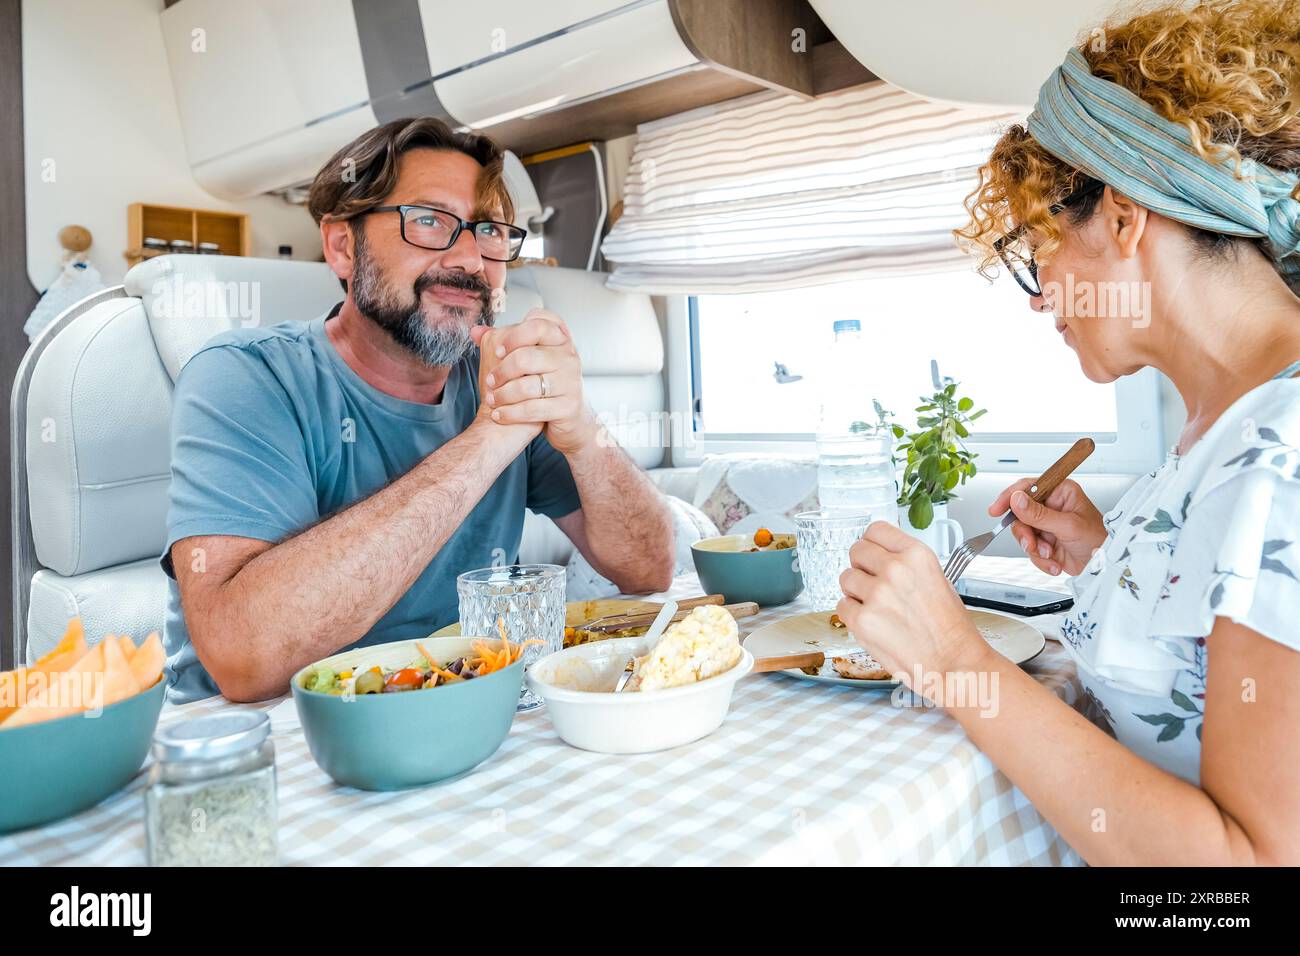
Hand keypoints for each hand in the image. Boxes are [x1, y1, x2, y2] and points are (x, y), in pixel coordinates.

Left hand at [470, 309, 596, 454]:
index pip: (538, 324)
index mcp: (560, 339)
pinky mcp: (568, 406)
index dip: (514, 336)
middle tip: (491, 381)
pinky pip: (533, 409)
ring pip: (527, 386)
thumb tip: (475, 331)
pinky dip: (511, 413)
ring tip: (492, 400)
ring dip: (503, 395)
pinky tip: (499, 414)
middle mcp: (569, 357)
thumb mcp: (529, 357)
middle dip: (502, 371)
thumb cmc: (543, 381)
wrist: (567, 415)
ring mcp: (571, 382)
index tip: (499, 351)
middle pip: (526, 356)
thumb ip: (504, 341)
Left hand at [836, 521, 990, 692]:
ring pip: (845, 577)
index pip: (876, 530)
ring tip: (876, 607)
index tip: (872, 552)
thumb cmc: (951, 628)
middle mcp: (895, 569)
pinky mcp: (862, 620)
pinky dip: (852, 614)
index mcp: (916, 555)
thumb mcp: (938, 579)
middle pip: (856, 550)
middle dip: (862, 565)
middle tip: (872, 582)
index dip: (872, 543)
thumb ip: (907, 564)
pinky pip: (841, 606)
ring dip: (855, 591)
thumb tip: (882, 556)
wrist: (954, 664)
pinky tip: (871, 622)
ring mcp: (876, 594)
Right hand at [987, 478, 1105, 575]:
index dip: (1010, 497)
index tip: (997, 509)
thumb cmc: (1099, 540)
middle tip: (1032, 544)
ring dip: (1035, 549)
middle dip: (1026, 534)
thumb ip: (1039, 514)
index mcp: (1060, 492)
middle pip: (1020, 514)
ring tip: (1050, 555)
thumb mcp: (1068, 525)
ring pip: (1023, 534)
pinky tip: (1054, 561)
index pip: (1028, 487)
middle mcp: (1052, 506)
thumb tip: (1017, 500)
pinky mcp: (1045, 541)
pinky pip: (1030, 549)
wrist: (1104, 567)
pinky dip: (1040, 560)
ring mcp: (1047, 525)